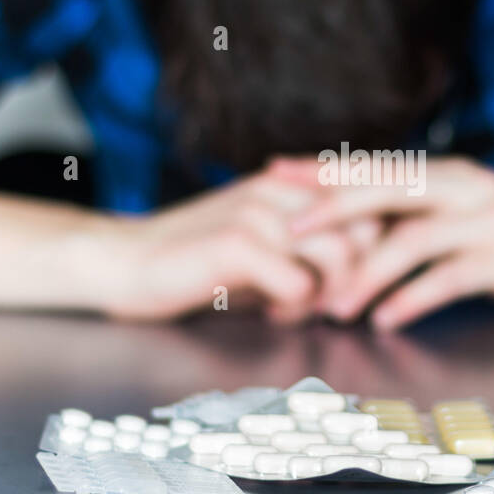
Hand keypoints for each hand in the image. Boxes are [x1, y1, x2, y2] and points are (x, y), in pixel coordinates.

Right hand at [97, 170, 379, 320]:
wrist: (122, 262)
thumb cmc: (197, 261)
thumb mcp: (262, 243)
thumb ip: (310, 244)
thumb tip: (362, 269)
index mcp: (288, 182)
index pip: (366, 204)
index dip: (371, 250)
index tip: (346, 282)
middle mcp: (278, 188)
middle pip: (366, 226)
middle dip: (359, 272)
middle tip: (329, 301)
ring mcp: (257, 213)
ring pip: (340, 254)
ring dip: (329, 292)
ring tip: (299, 307)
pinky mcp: (235, 244)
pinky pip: (300, 283)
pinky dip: (295, 308)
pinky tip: (271, 311)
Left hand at [276, 156, 493, 329]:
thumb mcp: (472, 223)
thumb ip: (421, 221)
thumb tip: (353, 234)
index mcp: (452, 174)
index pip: (377, 166)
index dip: (324, 168)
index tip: (273, 171)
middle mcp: (470, 186)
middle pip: (387, 188)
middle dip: (331, 209)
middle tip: (286, 233)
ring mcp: (493, 219)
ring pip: (413, 239)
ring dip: (367, 274)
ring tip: (333, 306)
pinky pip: (450, 276)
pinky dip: (412, 298)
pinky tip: (385, 319)